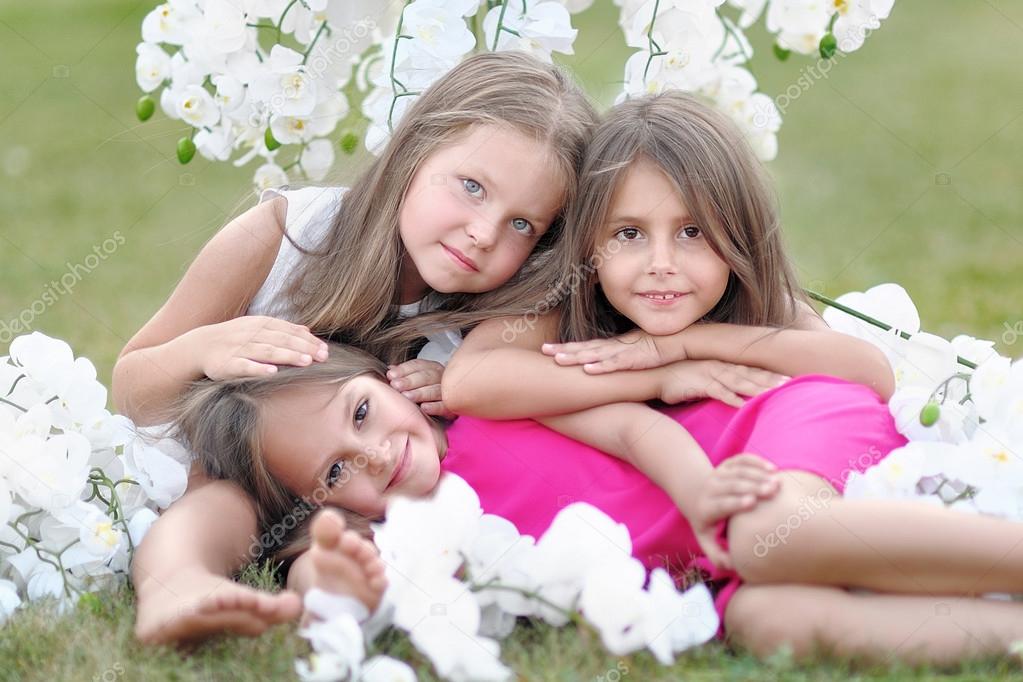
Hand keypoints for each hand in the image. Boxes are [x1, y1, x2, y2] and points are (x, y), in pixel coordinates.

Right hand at [194, 316, 327, 379]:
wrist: (200, 346)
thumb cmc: (235, 338)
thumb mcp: (258, 328)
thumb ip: (282, 329)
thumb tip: (308, 330)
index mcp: (260, 324)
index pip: (288, 331)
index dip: (308, 340)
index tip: (325, 350)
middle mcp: (251, 334)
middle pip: (281, 340)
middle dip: (303, 348)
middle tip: (322, 357)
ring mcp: (239, 348)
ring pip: (266, 351)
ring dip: (287, 356)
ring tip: (306, 362)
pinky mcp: (227, 364)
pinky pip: (244, 366)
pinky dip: (258, 368)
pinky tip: (273, 372)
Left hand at [387, 359, 452, 418]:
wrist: (455, 399)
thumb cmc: (429, 389)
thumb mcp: (416, 378)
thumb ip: (403, 374)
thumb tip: (390, 370)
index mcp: (431, 367)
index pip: (417, 365)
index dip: (403, 369)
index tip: (390, 375)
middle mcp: (441, 376)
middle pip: (426, 376)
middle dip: (409, 381)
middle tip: (396, 385)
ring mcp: (448, 391)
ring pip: (435, 390)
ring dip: (420, 393)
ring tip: (407, 396)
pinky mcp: (452, 407)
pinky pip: (445, 406)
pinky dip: (435, 407)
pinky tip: (424, 408)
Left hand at [541, 329, 673, 372]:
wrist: (677, 342)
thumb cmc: (654, 349)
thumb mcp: (630, 354)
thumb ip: (616, 360)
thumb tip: (601, 367)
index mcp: (610, 346)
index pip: (583, 346)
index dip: (565, 348)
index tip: (546, 349)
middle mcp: (612, 347)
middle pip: (583, 348)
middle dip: (562, 350)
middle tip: (542, 350)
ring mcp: (622, 352)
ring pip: (594, 354)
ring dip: (575, 357)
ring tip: (557, 359)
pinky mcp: (633, 359)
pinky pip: (614, 364)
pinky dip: (600, 367)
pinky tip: (588, 369)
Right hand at [658, 360, 789, 407]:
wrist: (655, 376)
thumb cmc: (679, 380)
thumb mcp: (703, 379)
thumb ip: (720, 384)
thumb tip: (735, 393)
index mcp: (722, 365)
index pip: (750, 369)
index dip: (769, 374)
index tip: (789, 379)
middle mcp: (719, 366)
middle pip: (750, 374)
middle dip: (770, 379)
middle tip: (790, 384)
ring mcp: (710, 374)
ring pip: (739, 381)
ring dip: (757, 387)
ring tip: (774, 393)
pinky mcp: (699, 384)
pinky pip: (719, 392)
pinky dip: (732, 398)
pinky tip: (744, 405)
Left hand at [688, 454, 779, 569]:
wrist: (696, 495)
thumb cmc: (708, 523)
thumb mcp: (706, 540)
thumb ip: (717, 555)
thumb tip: (732, 565)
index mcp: (706, 508)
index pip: (720, 504)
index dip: (735, 502)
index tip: (752, 502)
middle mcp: (711, 488)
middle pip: (732, 485)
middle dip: (752, 487)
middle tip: (773, 491)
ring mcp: (719, 473)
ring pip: (738, 472)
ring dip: (758, 475)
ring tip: (778, 482)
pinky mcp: (727, 463)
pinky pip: (742, 459)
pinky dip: (756, 462)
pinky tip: (773, 469)